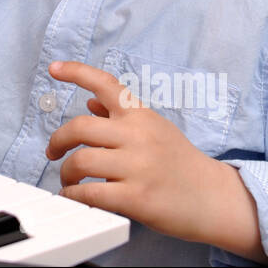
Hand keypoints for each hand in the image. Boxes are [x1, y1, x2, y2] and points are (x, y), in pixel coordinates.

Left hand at [44, 61, 267, 261]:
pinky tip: (74, 196)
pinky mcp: (137, 198)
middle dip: (57, 140)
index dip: (76, 72)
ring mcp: (138, 167)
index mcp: (142, 116)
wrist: (214, 198)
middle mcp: (138, 136)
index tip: (54, 68)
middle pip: (80, 127)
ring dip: (65, 172)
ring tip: (69, 180)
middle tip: (53, 151)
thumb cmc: (181, 163)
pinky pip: (90, 193)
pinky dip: (73, 195)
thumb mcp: (155, 130)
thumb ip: (122, 116)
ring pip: (81, 161)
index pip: (106, 84)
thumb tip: (90, 102)